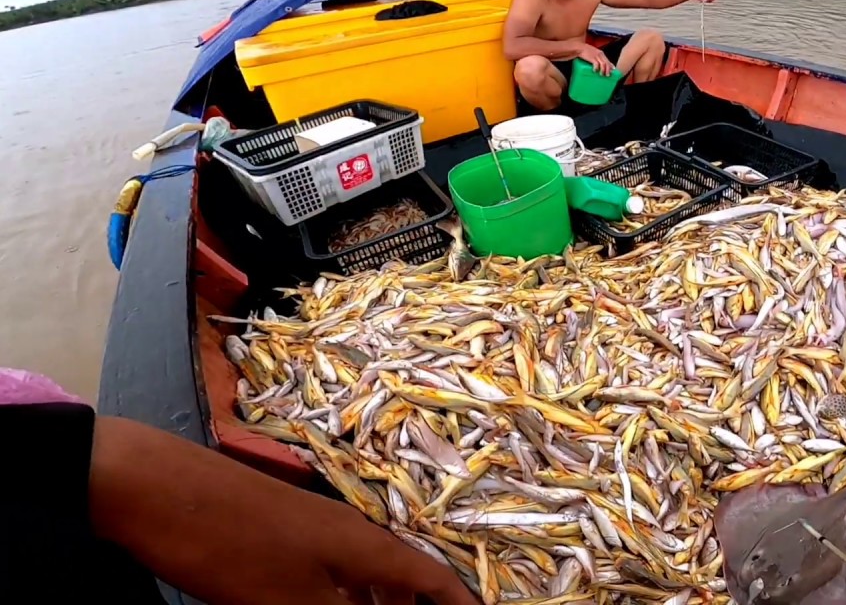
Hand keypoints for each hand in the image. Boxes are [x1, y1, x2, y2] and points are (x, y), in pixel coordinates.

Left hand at [89, 416, 481, 604]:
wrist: (151, 488)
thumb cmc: (230, 547)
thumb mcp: (289, 602)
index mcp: (361, 544)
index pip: (429, 576)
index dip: (457, 602)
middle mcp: (345, 528)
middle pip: (400, 572)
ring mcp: (309, 524)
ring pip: (361, 572)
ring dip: (376, 602)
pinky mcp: (275, 528)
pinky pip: (328, 567)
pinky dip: (342, 593)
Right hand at [576, 42, 614, 75]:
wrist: (579, 47)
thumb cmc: (585, 51)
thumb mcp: (594, 53)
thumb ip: (597, 57)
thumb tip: (599, 64)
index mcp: (601, 53)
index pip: (608, 60)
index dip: (610, 66)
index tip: (612, 71)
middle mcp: (600, 54)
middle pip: (607, 63)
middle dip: (608, 70)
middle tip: (607, 75)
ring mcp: (596, 56)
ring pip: (603, 64)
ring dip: (603, 70)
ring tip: (601, 74)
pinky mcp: (592, 58)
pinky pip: (596, 64)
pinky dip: (596, 68)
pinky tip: (595, 71)